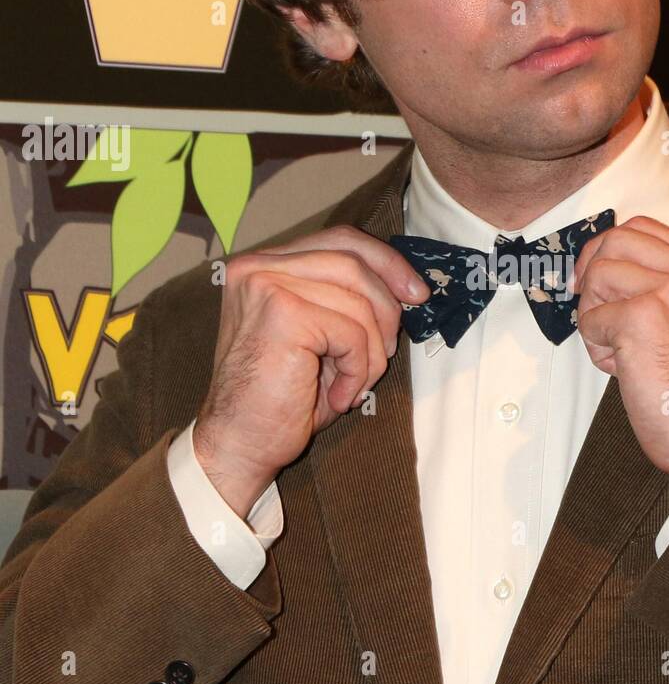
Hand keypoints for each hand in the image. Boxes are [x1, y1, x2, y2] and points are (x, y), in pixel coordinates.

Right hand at [193, 225, 429, 516]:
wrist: (238, 444)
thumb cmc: (281, 398)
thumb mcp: (321, 336)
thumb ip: (347, 302)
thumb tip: (408, 288)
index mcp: (265, 265)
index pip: (341, 239)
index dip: (386, 262)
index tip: (416, 292)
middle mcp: (259, 265)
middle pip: (353, 260)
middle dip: (388, 305)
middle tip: (390, 349)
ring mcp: (267, 284)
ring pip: (358, 300)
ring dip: (371, 350)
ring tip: (355, 383)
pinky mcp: (282, 312)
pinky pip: (351, 332)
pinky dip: (358, 370)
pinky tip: (338, 396)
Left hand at [572, 215, 668, 488]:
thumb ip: (667, 290)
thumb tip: (607, 275)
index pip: (644, 228)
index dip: (608, 249)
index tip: (596, 277)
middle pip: (614, 240)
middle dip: (591, 273)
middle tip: (593, 310)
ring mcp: (668, 293)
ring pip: (598, 276)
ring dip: (593, 315)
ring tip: (616, 350)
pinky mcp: (641, 320)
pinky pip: (592, 320)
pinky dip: (596, 347)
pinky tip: (621, 368)